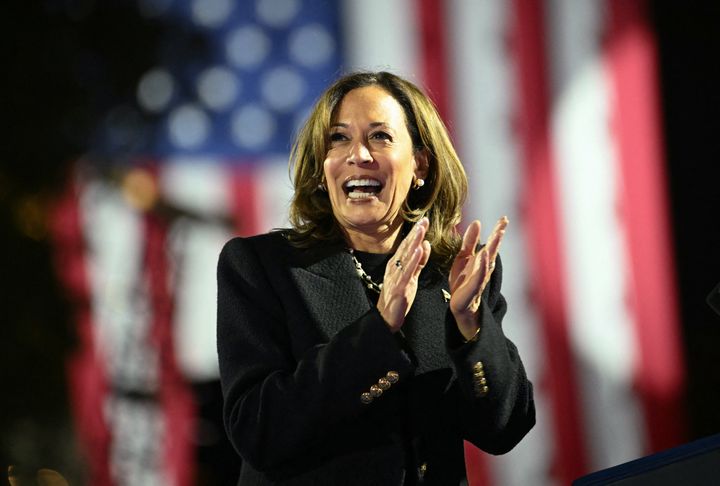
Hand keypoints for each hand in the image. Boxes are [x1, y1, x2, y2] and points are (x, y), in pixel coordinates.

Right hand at [377, 218, 430, 331]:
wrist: (386, 317)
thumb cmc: (398, 297)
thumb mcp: (411, 276)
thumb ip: (419, 262)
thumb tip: (426, 244)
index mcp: (397, 264)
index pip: (407, 245)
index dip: (415, 233)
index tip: (424, 220)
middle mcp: (395, 267)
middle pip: (406, 247)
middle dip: (415, 233)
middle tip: (424, 220)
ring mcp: (396, 276)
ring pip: (406, 256)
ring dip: (414, 242)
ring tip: (421, 230)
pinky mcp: (399, 286)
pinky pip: (407, 271)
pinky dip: (413, 259)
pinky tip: (419, 250)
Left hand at [448, 216, 507, 338]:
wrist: (459, 305)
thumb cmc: (462, 281)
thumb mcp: (463, 257)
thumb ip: (469, 242)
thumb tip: (477, 222)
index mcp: (482, 259)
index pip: (491, 242)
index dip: (497, 230)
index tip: (504, 218)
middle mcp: (484, 267)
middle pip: (493, 249)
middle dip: (498, 236)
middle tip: (504, 222)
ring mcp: (480, 277)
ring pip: (489, 260)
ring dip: (494, 247)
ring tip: (498, 233)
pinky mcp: (473, 287)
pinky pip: (480, 275)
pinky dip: (483, 265)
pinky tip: (485, 254)